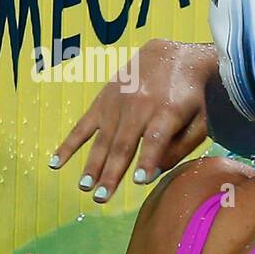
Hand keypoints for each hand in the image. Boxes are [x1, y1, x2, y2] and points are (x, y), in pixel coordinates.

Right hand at [51, 39, 213, 201]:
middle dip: (112, 172)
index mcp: (167, 110)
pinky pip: (83, 125)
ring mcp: (117, 103)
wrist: (173, 56)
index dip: (148, 159)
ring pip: (103, 139)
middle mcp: (139, 105)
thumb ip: (181, 147)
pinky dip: (69, 144)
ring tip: (85, 187)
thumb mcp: (199, 120)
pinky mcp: (103, 100)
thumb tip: (153, 175)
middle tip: (101, 197)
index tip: (140, 181)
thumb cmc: (191, 97)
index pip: (156, 138)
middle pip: (124, 143)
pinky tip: (55, 162)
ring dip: (92, 164)